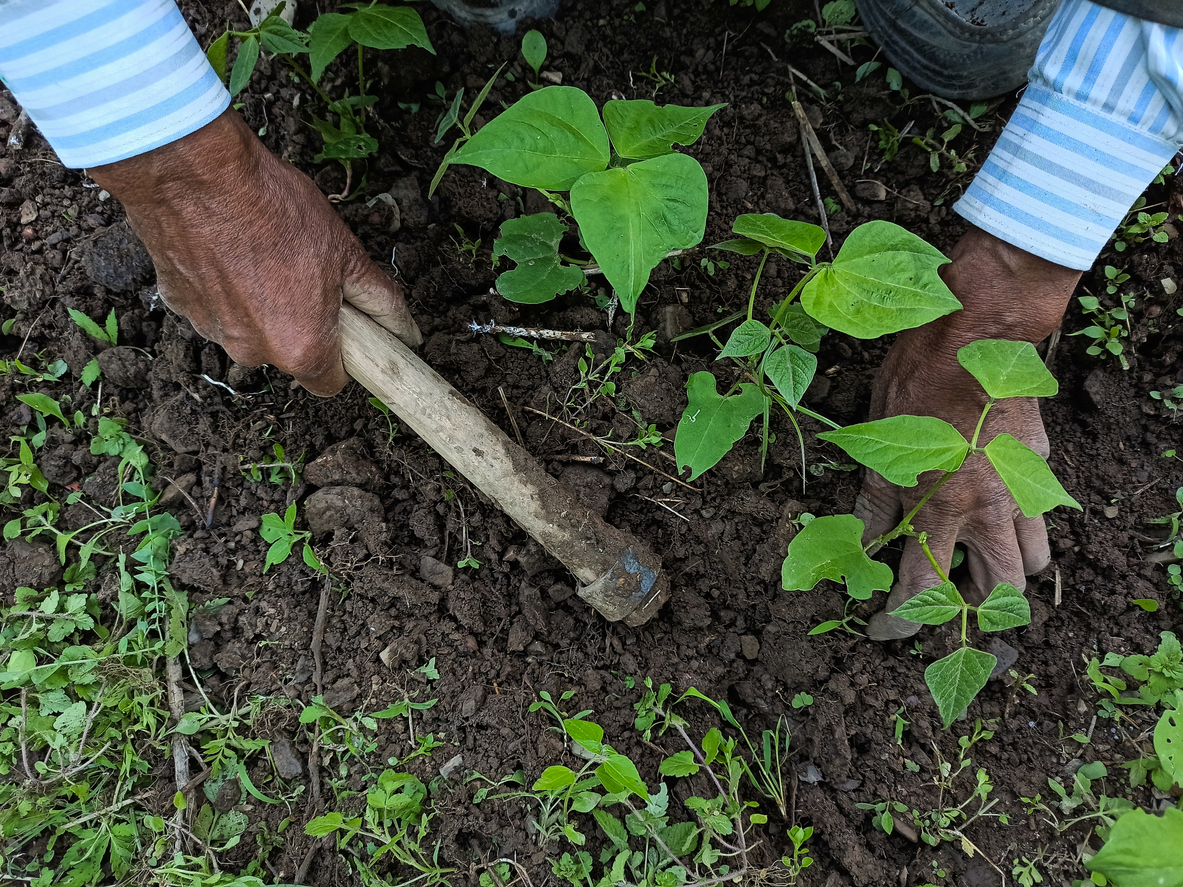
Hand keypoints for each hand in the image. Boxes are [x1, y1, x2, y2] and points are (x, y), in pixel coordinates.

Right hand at [89, 109, 420, 395]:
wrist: (195, 172)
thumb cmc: (275, 210)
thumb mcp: (347, 253)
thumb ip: (381, 301)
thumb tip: (407, 331)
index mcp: (301, 349)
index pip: (330, 382)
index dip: (341, 357)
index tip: (343, 329)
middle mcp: (253, 353)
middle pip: (288, 353)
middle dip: (300, 323)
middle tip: (304, 274)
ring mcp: (211, 331)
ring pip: (248, 330)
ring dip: (259, 305)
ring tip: (265, 253)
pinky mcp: (179, 305)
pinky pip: (213, 306)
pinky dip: (223, 287)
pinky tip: (229, 249)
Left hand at [855, 227, 1078, 639]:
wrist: (976, 336)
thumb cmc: (914, 384)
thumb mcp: (876, 445)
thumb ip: (872, 502)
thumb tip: (861, 546)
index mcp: (936, 511)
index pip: (918, 594)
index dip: (897, 624)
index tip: (883, 631)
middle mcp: (986, 512)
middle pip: (999, 596)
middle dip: (971, 610)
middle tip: (943, 600)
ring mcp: (1022, 490)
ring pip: (1034, 561)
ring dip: (1007, 572)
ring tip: (978, 563)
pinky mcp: (1041, 466)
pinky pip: (1042, 516)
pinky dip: (1025, 528)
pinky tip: (999, 513)